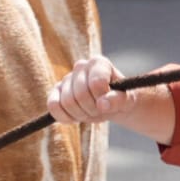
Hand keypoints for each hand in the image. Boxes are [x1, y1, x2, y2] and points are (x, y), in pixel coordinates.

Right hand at [48, 56, 173, 144]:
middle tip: (100, 111)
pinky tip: (76, 118)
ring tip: (90, 113)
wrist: (109, 104)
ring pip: (67, 102)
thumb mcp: (126, 100)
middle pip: (80, 95)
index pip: (96, 83)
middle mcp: (80, 66)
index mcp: (98, 63)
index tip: (109, 102)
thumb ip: (118, 100)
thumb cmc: (119, 98)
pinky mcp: (56, 92)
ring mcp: (66, 79)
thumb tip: (102, 104)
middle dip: (92, 109)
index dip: (103, 99)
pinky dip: (64, 117)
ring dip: (81, 115)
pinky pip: (53, 106)